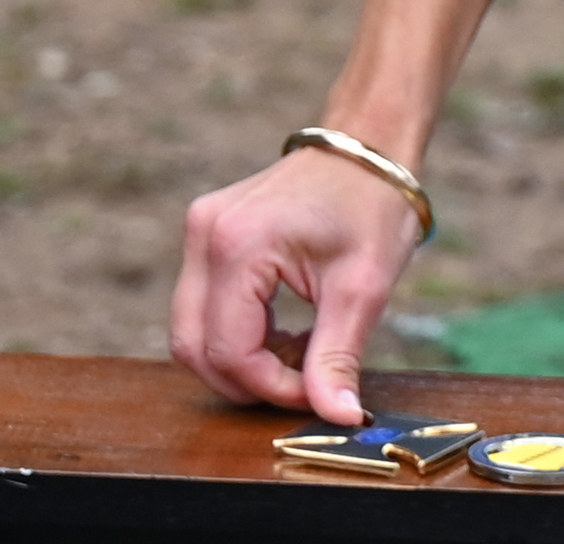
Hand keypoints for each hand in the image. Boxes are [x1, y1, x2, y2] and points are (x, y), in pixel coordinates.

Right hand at [167, 0, 500, 425]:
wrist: (367, 146)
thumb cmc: (372, 203)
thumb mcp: (364, 286)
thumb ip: (339, 356)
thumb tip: (338, 417)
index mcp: (239, 245)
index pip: (229, 351)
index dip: (271, 386)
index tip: (317, 391)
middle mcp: (205, 235)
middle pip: (194, 346)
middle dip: (246, 379)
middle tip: (302, 381)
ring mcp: (200, 231)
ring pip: (192, 331)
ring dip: (238, 359)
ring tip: (298, 352)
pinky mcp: (207, 234)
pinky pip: (202, 306)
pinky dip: (235, 333)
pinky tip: (282, 331)